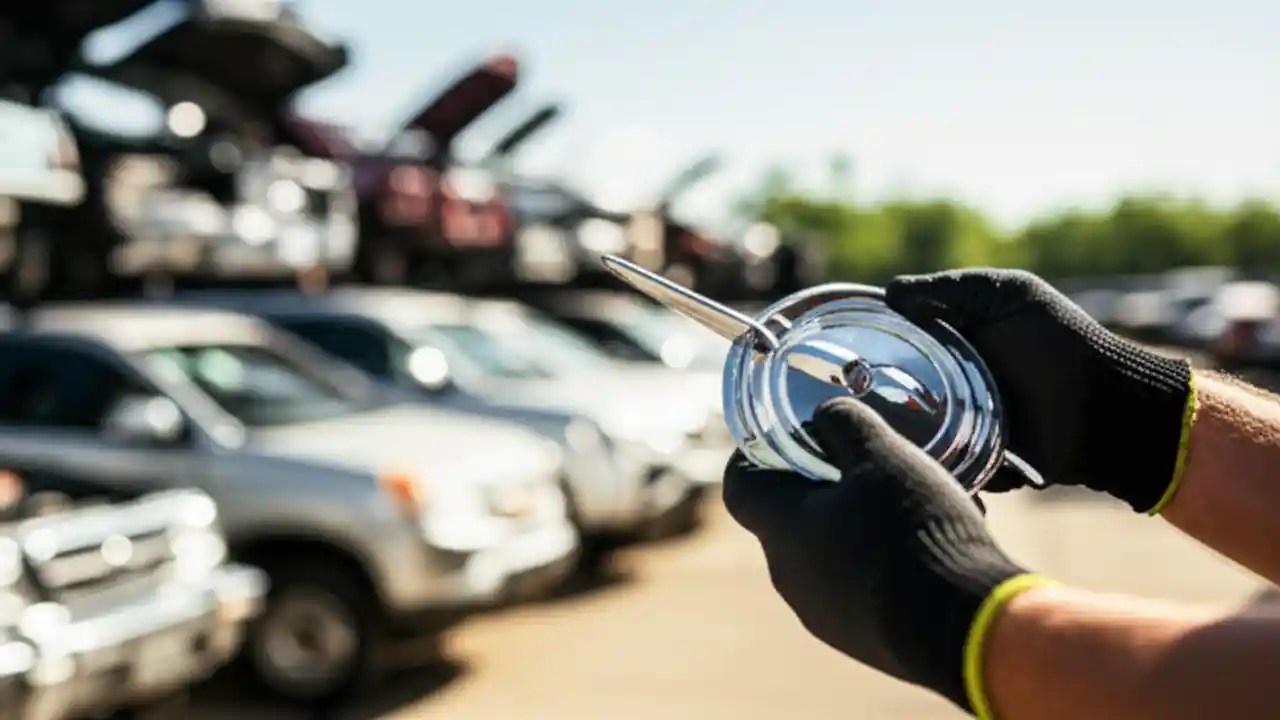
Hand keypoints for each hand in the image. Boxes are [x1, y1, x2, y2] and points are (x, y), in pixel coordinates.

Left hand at [723, 397, 1032, 711]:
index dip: (757, 452)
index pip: (741, 485)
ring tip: (915, 498)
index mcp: (782, 533)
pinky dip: (888, 557)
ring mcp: (826, 614)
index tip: (786, 432)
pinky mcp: (863, 637)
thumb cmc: (912, 532)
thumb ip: (844, 423)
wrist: (965, 629)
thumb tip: (826, 415)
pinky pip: (864, 584)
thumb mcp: (880, 455)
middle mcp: (792, 579)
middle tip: (866, 460)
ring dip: (865, 520)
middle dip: (828, 482)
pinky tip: (934, 540)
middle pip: (793, 516)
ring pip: (835, 549)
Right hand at [885, 269, 1195, 512]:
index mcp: (958, 341)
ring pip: (918, 433)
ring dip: (905, 435)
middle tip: (855, 398)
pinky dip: (939, 466)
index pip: (900, 342)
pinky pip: (948, 468)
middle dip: (877, 395)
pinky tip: (921, 460)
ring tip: (883, 433)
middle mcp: (957, 383)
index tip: (846, 347)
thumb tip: (888, 293)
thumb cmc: (1061, 342)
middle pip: (899, 390)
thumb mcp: (1007, 296)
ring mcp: (969, 425)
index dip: (872, 343)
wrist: (1109, 407)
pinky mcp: (983, 463)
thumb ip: (949, 289)